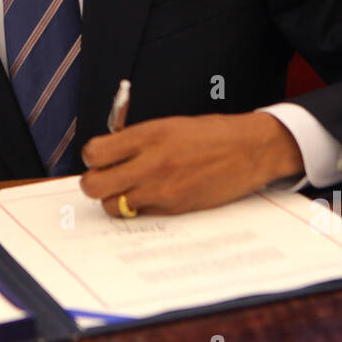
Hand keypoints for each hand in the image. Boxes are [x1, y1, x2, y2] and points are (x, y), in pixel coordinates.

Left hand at [79, 113, 302, 217]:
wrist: (249, 150)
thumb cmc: (212, 134)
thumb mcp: (169, 126)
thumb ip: (137, 140)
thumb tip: (109, 154)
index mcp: (147, 135)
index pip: (94, 153)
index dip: (92, 157)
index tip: (99, 157)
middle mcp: (150, 163)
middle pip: (94, 185)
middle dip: (93, 183)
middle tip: (104, 178)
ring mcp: (161, 189)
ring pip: (112, 206)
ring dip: (114, 199)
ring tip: (128, 189)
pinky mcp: (173, 208)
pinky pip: (139, 215)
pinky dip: (139, 208)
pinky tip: (151, 196)